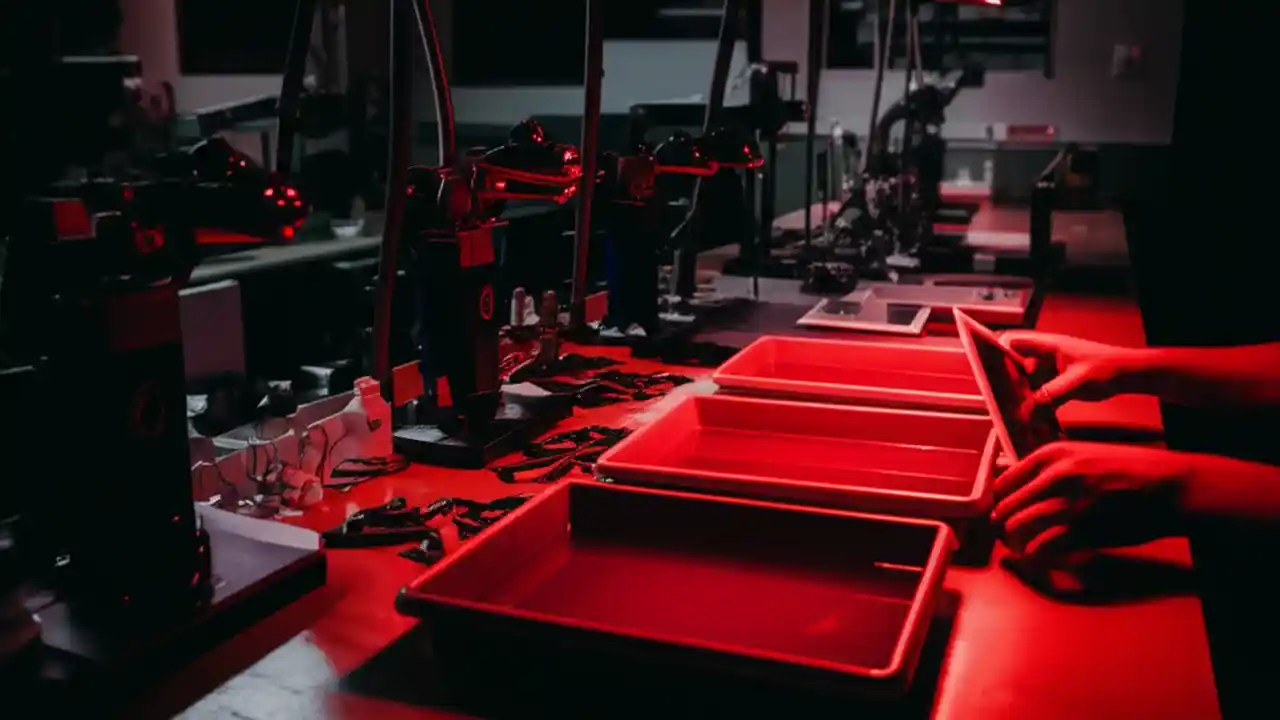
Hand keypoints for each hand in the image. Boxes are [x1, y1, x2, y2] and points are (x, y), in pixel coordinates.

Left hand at [991, 441, 1187, 560]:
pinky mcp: (1080, 530)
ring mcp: (1066, 503)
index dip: (1001, 504)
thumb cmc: (1133, 471)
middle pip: (1005, 508)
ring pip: (1015, 529)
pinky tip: (1042, 561)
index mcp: (1051, 455)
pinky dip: (1036, 559)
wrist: (1171, 486)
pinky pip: (1040, 549)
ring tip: (1024, 551)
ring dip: (1016, 545)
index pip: (1003, 483)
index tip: (1006, 514)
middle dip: (1005, 527)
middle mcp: (1052, 476)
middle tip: (1011, 539)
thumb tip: (1025, 489)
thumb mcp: (1085, 455)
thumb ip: (1053, 469)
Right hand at [999, 331, 1144, 406]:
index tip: (985, 367)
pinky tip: (1030, 416)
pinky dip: (1034, 401)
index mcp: (1048, 345)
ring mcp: (1052, 367)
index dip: (996, 351)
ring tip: (1010, 409)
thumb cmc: (1106, 368)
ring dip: (1020, 393)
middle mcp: (1046, 354)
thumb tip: (1028, 411)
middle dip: (1005, 378)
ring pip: (1026, 379)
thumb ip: (1051, 395)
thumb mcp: (1077, 382)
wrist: (1130, 374)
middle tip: (995, 395)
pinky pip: (1039, 390)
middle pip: (1016, 363)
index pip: (1013, 341)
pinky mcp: (1058, 381)